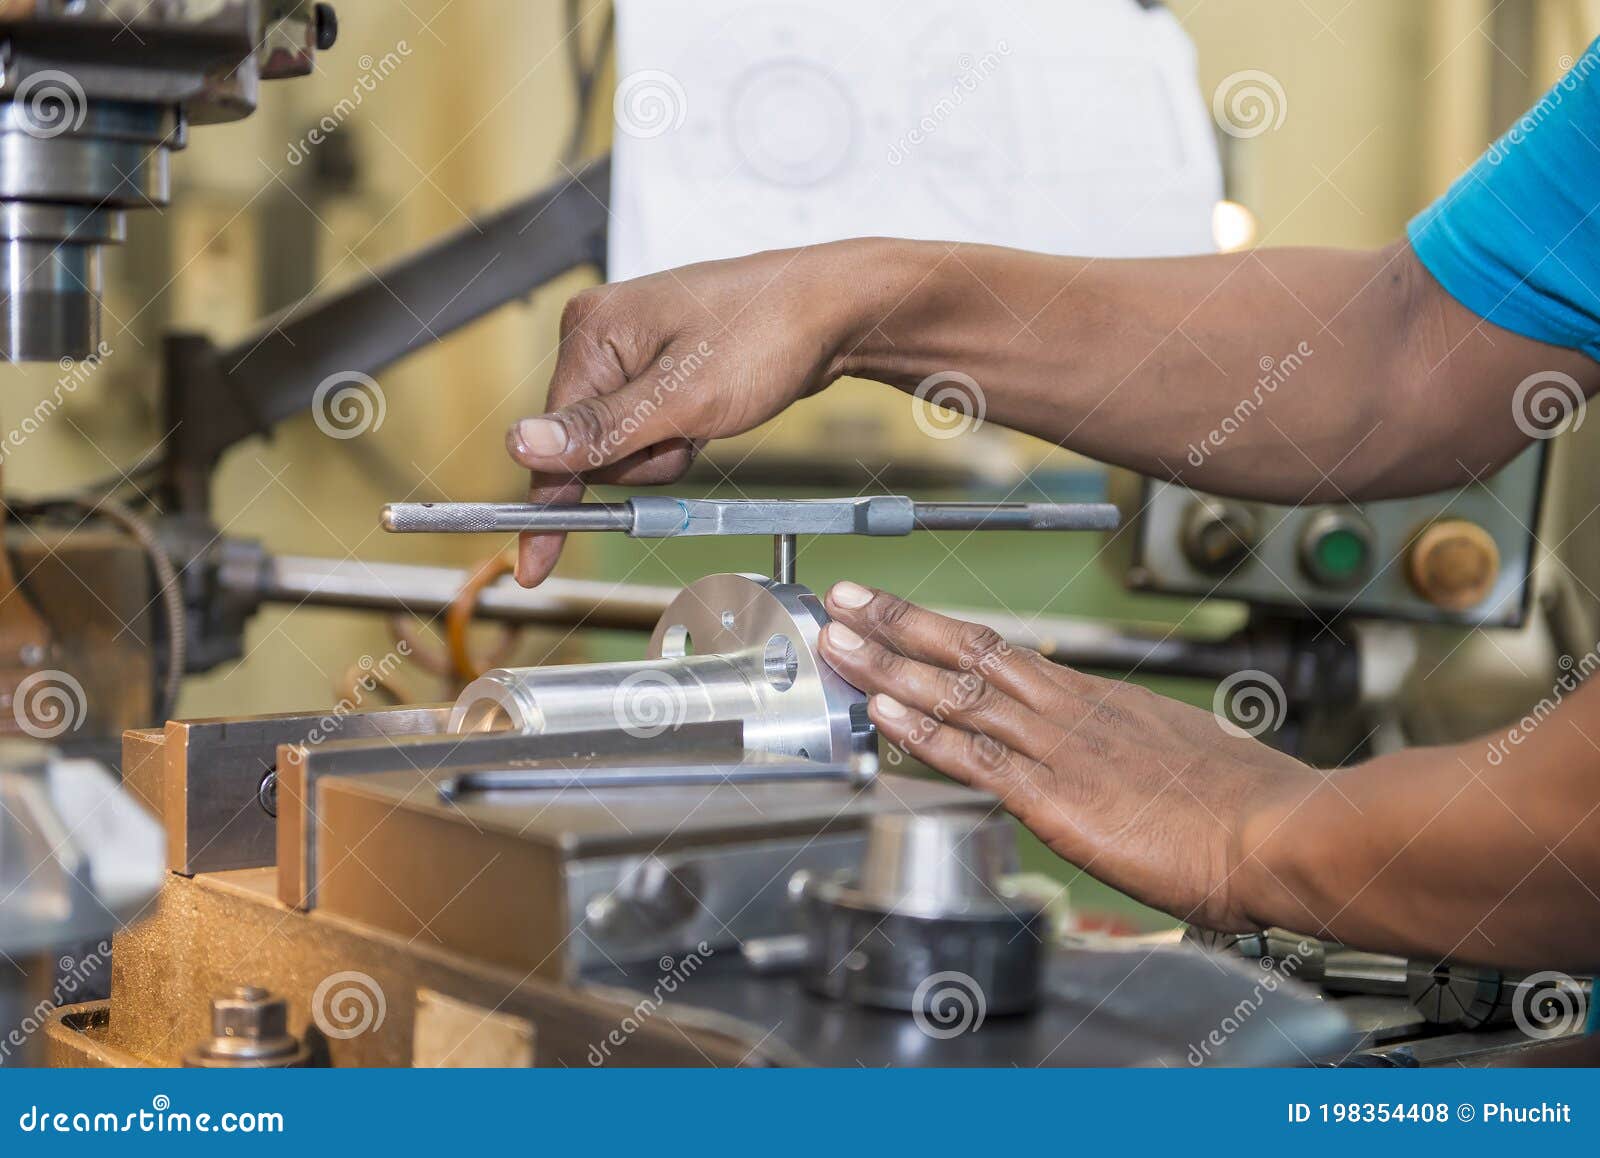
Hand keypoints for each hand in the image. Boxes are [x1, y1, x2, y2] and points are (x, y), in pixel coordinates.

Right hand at [506, 243, 872, 584]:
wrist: (835, 310)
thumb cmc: (767, 335)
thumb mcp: (683, 398)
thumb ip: (602, 431)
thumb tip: (521, 445)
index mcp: (590, 331)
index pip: (552, 438)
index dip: (551, 503)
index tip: (533, 565)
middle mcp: (602, 336)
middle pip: (590, 447)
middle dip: (642, 459)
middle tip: (690, 430)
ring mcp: (633, 351)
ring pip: (626, 446)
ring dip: (667, 450)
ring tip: (708, 415)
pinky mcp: (661, 366)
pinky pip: (653, 430)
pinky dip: (682, 436)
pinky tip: (711, 412)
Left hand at [815, 581, 1316, 931]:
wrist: (1281, 833)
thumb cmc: (1250, 807)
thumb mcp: (1186, 758)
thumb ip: (1141, 751)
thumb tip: (1130, 758)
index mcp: (1099, 702)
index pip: (1003, 655)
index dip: (941, 634)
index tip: (899, 614)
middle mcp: (1071, 712)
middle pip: (968, 652)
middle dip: (897, 623)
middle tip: (844, 598)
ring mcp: (1059, 750)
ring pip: (957, 694)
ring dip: (888, 666)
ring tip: (837, 642)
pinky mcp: (1056, 798)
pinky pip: (975, 758)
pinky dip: (924, 733)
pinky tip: (883, 715)